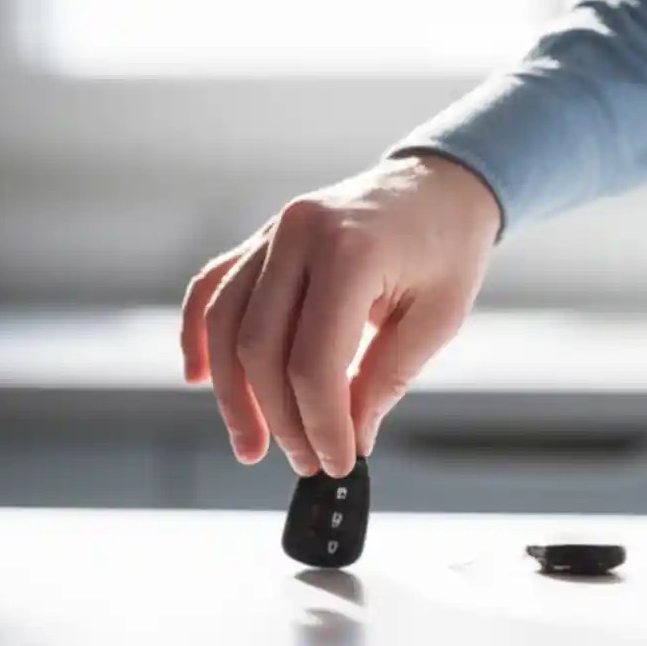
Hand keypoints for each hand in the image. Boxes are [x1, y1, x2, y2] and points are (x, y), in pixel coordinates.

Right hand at [180, 155, 499, 476]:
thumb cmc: (447, 245)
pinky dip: (200, 334)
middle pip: (260, 347)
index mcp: (350, 250)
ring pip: (226, 323)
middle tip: (307, 460)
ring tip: (251, 444)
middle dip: (279, 418)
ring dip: (232, 393)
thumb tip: (348, 437)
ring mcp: (272, 231)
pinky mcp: (260, 238)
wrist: (439, 185)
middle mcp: (299, 233)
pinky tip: (199, 377)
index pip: (314, 359)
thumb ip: (386, 378)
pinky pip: (214, 287)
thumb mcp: (438, 318)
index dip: (321, 422)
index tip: (337, 461)